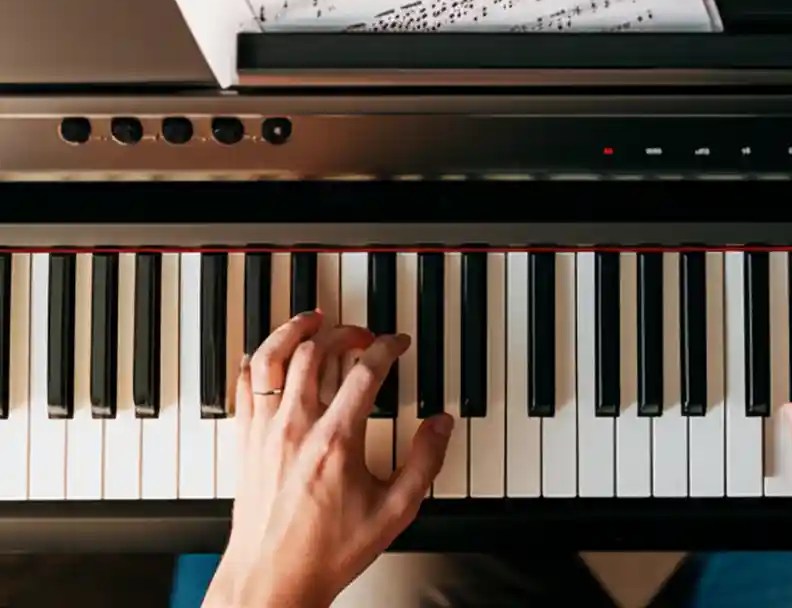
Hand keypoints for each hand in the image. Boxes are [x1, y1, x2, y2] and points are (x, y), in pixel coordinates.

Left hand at [204, 312, 454, 607]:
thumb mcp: (395, 510)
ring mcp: (264, 431)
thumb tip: (440, 425)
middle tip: (363, 335)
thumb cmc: (326, 551)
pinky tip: (268, 354)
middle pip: (316, 351)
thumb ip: (424, 462)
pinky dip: (257, 360)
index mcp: (336, 441)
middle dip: (345, 332)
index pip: (365, 371)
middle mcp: (295, 428)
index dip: (387, 348)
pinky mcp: (244, 440)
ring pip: (272, 358)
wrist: (273, 578)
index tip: (397, 344)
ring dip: (294, 330)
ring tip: (312, 320)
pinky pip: (244, 384)